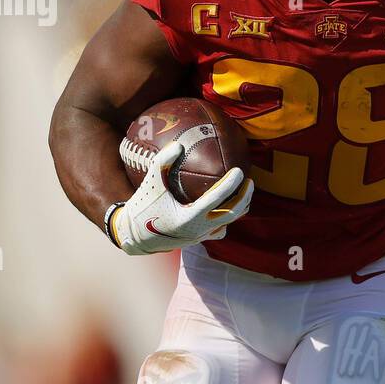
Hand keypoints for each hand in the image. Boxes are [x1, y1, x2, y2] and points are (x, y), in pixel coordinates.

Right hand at [109, 142, 252, 254]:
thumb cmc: (142, 206)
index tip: (240, 171)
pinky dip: (227, 217)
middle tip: (250, 181)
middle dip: (245, 197)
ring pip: (228, 222)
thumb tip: (178, 144)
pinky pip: (220, 229)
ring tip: (245, 191)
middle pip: (231, 214)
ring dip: (239, 207)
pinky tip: (229, 204)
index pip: (216, 200)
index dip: (230, 185)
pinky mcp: (199, 240)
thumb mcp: (150, 183)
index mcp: (187, 217)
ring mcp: (200, 237)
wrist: (134, 237)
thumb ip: (162, 162)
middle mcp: (198, 230)